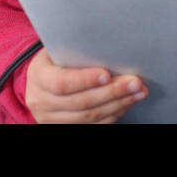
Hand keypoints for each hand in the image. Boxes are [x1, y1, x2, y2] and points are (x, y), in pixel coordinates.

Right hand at [23, 47, 146, 122]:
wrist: (41, 82)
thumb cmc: (55, 59)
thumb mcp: (57, 49)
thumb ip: (76, 50)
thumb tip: (110, 48)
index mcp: (38, 77)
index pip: (61, 83)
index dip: (85, 80)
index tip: (107, 74)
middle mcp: (42, 102)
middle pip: (81, 103)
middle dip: (112, 92)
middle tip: (135, 82)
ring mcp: (52, 119)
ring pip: (89, 118)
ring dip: (118, 104)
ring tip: (138, 92)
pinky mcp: (66, 128)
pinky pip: (93, 126)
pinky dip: (113, 114)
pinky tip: (126, 103)